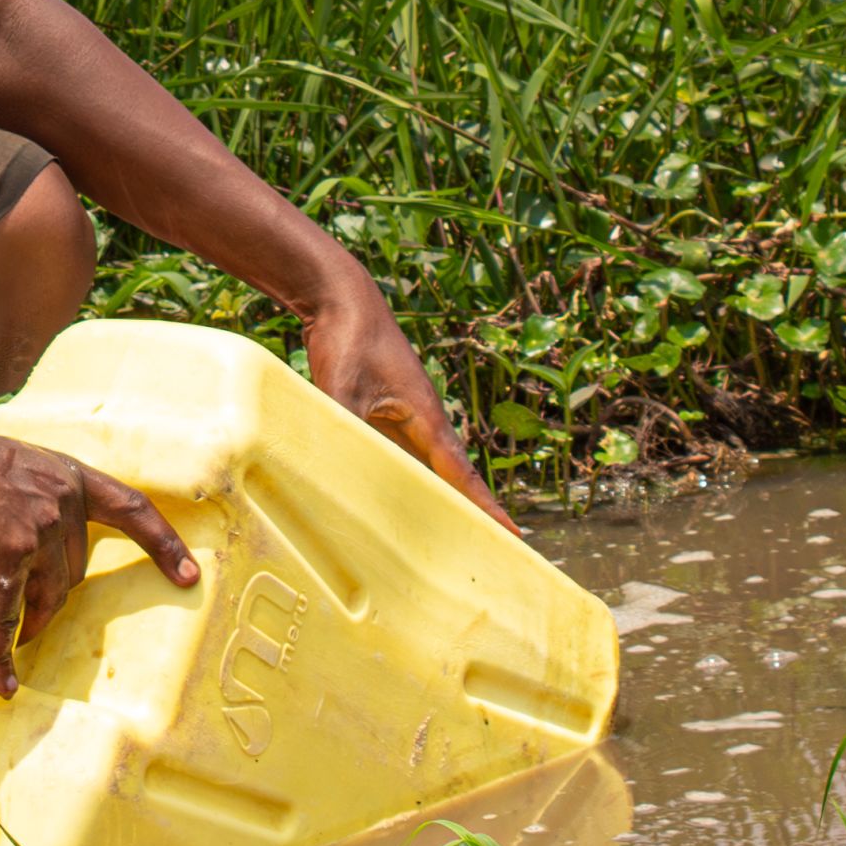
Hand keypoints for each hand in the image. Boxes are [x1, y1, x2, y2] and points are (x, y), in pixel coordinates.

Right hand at [0, 419, 196, 697]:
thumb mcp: (25, 468)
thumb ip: (47, 499)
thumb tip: (49, 547)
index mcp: (73, 478)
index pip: (132, 508)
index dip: (163, 543)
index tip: (189, 576)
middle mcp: (63, 503)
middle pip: (75, 570)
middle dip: (55, 595)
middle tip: (34, 616)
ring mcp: (36, 529)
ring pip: (49, 593)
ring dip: (35, 621)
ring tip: (20, 643)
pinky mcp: (4, 554)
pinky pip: (7, 614)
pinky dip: (1, 651)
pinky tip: (4, 680)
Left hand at [306, 284, 516, 533]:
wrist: (339, 297)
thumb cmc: (347, 339)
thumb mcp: (341, 391)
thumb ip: (343, 431)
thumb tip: (333, 472)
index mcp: (425, 417)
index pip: (461, 474)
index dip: (485, 507)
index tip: (512, 534)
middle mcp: (422, 419)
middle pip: (451, 476)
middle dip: (472, 510)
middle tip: (493, 547)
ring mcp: (404, 413)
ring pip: (426, 467)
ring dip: (441, 496)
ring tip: (452, 533)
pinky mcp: (383, 408)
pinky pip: (402, 453)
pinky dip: (408, 477)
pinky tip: (395, 495)